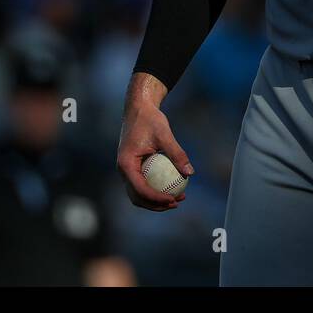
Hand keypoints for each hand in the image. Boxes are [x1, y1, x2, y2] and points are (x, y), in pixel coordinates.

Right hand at [116, 72, 193, 211]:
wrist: (139, 108)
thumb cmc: (150, 119)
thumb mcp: (165, 135)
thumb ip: (176, 153)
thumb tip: (190, 172)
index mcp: (126, 164)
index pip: (140, 189)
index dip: (157, 199)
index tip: (173, 199)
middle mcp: (123, 170)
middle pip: (137, 197)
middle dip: (156, 204)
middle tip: (176, 202)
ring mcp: (126, 170)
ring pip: (139, 194)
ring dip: (156, 200)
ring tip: (177, 197)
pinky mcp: (132, 167)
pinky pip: (143, 184)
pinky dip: (155, 189)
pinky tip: (173, 186)